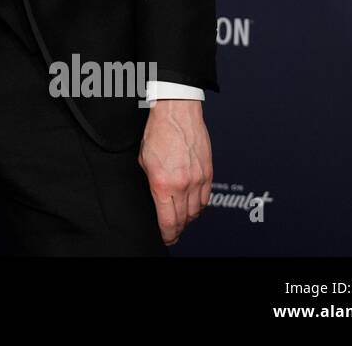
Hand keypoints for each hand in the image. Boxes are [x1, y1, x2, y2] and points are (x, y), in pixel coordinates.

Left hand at [139, 100, 211, 244]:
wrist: (177, 112)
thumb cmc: (157, 132)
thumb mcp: (144, 161)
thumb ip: (151, 184)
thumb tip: (156, 200)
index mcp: (163, 184)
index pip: (168, 221)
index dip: (167, 234)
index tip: (165, 238)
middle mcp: (183, 184)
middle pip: (184, 220)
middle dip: (177, 230)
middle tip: (171, 232)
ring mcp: (198, 179)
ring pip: (196, 211)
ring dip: (188, 219)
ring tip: (181, 219)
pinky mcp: (208, 173)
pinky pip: (206, 198)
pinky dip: (199, 206)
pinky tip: (192, 205)